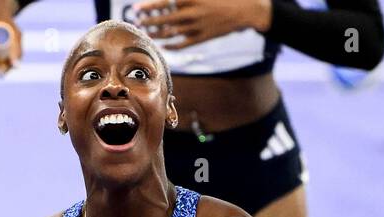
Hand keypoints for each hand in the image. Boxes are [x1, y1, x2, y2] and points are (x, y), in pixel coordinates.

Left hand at [132, 0, 272, 49]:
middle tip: (137, 21)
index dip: (149, 6)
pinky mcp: (202, 38)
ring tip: (146, 32)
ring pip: (170, 33)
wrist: (247, 10)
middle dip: (148, 21)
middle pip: (164, 19)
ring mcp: (197, 27)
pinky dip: (170, 45)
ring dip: (156, 33)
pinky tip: (162, 44)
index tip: (136, 8)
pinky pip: (181, 44)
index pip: (165, 2)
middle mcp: (193, 13)